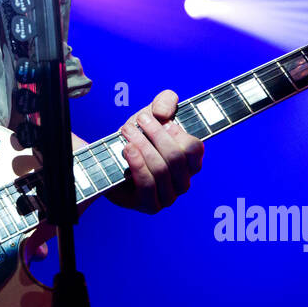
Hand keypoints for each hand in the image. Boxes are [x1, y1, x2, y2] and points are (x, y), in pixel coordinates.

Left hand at [106, 89, 203, 213]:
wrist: (112, 160)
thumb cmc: (139, 137)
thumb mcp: (152, 114)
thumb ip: (165, 102)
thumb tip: (164, 113)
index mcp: (191, 161)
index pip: (195, 148)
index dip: (177, 132)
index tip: (159, 118)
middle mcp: (184, 181)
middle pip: (176, 157)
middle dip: (155, 134)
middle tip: (138, 120)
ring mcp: (169, 196)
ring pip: (162, 170)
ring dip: (143, 146)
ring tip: (127, 131)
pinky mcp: (151, 205)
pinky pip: (148, 186)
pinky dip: (137, 165)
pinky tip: (128, 150)